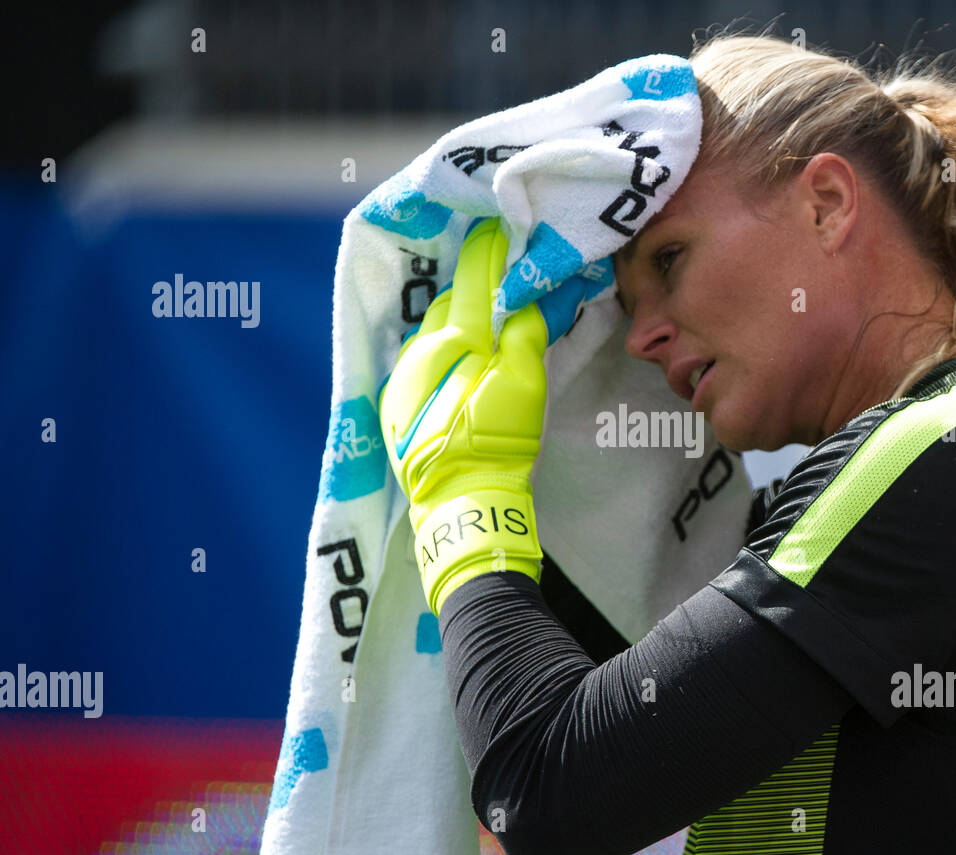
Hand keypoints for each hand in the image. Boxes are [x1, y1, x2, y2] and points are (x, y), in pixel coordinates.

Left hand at [378, 218, 547, 615]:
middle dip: (475, 281)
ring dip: (456, 314)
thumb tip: (535, 289)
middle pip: (449, 299)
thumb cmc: (499, 444)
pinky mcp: (395, 401)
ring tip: (483, 311)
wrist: (461, 504)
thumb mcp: (526, 386)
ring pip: (430, 327)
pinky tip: (457, 353)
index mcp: (452, 339)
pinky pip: (418, 356)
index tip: (505, 225)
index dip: (493, 250)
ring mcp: (400, 376)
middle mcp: (417, 349)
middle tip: (503, 270)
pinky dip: (440, 344)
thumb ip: (525, 332)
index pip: (474, 279)